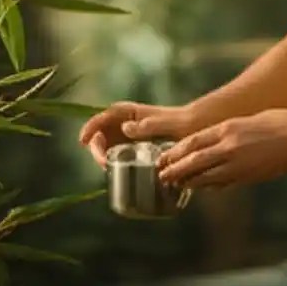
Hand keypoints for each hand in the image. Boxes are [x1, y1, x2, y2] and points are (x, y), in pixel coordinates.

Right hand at [77, 101, 194, 166]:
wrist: (202, 129)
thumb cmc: (188, 124)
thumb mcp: (170, 124)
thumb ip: (148, 125)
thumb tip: (125, 128)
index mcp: (134, 113)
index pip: (107, 116)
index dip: (92, 126)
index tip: (83, 140)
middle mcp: (130, 122)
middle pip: (104, 132)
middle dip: (98, 147)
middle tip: (104, 163)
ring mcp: (133, 135)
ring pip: (109, 144)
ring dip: (104, 156)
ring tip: (109, 169)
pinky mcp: (138, 147)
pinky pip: (120, 153)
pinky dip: (115, 162)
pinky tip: (119, 172)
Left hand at [157, 109, 286, 189]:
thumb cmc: (276, 122)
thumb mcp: (245, 121)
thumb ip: (226, 133)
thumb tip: (209, 145)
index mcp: (227, 128)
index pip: (192, 142)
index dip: (175, 152)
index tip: (164, 158)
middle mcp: (228, 147)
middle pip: (194, 162)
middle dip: (176, 170)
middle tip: (162, 176)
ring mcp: (238, 164)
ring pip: (206, 177)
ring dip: (190, 182)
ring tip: (179, 185)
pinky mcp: (248, 176)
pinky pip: (224, 183)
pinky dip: (211, 186)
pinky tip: (205, 188)